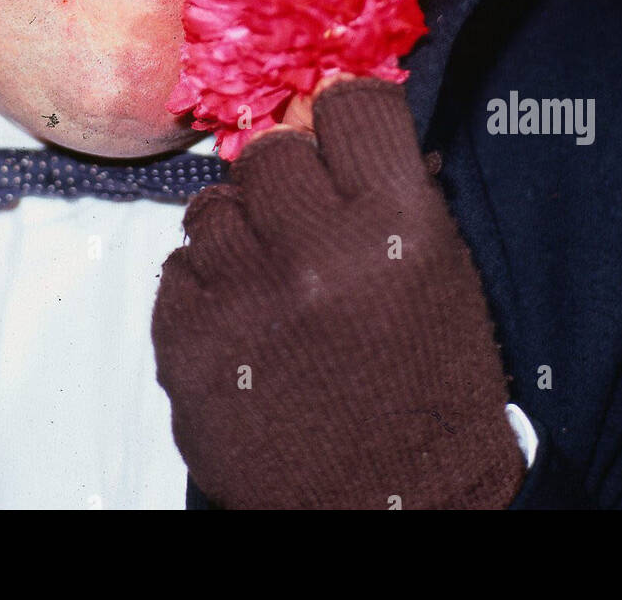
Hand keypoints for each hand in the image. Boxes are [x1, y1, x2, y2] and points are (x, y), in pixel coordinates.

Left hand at [152, 75, 525, 508]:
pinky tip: (244, 326)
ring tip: (271, 284)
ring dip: (239, 235)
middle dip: (285, 182)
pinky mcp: (188, 346)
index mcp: (399, 226)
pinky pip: (177, 270)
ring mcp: (246, 297)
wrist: (398, 517)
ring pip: (213, 206)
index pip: (350, 104)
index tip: (336, 133)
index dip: (342, 114)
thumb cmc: (428, 394)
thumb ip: (393, 194)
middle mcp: (318, 250)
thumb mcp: (444, 279)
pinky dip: (205, 291)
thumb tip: (336, 121)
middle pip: (270, 150)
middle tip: (302, 225)